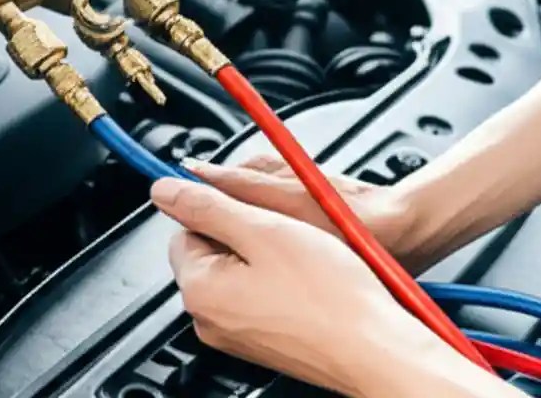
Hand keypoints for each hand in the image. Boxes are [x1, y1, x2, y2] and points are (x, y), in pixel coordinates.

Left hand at [151, 178, 504, 397]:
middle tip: (285, 232)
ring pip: (239, 272)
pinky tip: (311, 280)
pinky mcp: (264, 343)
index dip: (224, 210)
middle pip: (211, 251)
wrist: (378, 349)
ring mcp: (236, 336)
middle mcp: (208, 320)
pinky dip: (282, 282)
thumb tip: (163, 190)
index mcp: (198, 290)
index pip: (185, 228)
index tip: (257, 210)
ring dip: (267, 255)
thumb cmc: (330, 295)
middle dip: (245, 234)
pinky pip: (260, 297)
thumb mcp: (263, 227)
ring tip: (304, 257)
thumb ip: (206, 204)